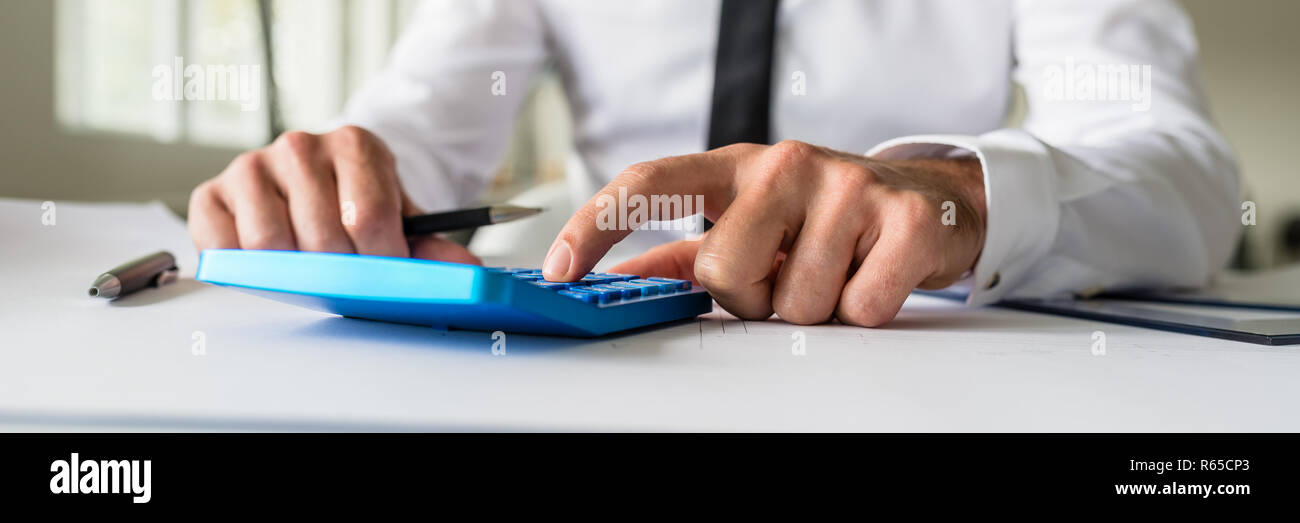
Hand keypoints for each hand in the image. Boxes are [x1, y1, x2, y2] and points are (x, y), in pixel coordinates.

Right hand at [187, 126, 478, 263]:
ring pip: (268, 242)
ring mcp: (251, 166)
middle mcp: (299, 146)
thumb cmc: (357, 206)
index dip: (380, 258)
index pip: (369, 215)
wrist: (317, 186)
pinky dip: (239, 265)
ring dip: (289, 268)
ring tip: (305, 263)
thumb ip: (432, 248)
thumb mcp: (401, 220)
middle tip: (344, 273)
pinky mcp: (211, 193)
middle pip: (320, 235)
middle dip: (337, 269)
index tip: (384, 270)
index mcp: (354, 144)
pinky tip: (263, 260)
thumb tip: (466, 274)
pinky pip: (220, 243)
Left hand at [543, 141, 985, 325]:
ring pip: (796, 302)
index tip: (558, 269)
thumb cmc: (823, 218)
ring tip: (835, 274)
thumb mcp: (749, 223)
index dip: (595, 225)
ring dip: (815, 310)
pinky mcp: (906, 219)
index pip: (650, 184)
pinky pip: (859, 308)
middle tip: (784, 279)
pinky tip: (872, 277)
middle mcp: (786, 164)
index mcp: (736, 167)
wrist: (929, 200)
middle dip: (752, 298)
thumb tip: (617, 281)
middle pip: (723, 270)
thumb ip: (683, 255)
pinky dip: (864, 312)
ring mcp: (849, 186)